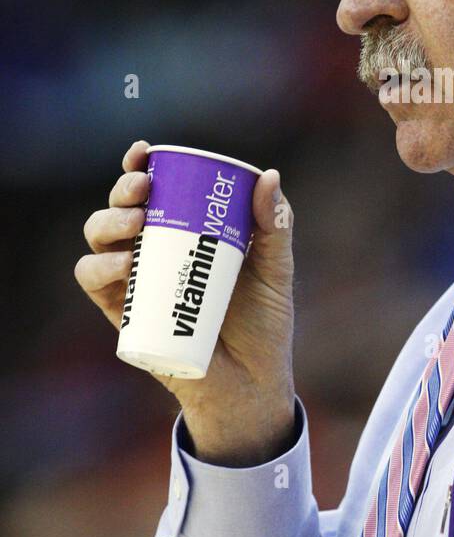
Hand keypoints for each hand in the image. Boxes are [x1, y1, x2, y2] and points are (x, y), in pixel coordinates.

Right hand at [75, 140, 296, 464]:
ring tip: (137, 224)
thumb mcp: (276, 269)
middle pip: (121, 207)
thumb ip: (274, 226)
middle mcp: (154, 251)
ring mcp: (136, 282)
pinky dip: (98, 267)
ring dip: (108, 223)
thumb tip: (268, 175)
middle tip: (144, 190)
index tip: (145, 152)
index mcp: (185, 232)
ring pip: (99, 238)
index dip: (139, 166)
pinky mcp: (125, 315)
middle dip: (123, 189)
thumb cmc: (264, 324)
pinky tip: (124, 263)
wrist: (253, 383)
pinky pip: (94, 283)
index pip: (153, 190)